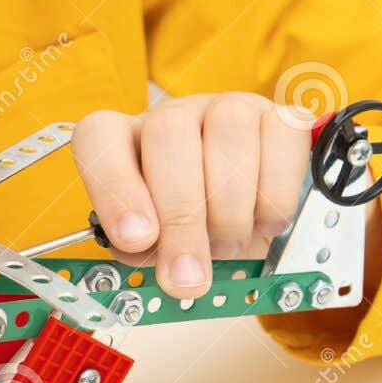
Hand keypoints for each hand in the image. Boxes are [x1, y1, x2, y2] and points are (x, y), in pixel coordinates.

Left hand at [72, 94, 321, 299]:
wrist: (245, 230)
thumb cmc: (187, 236)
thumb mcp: (152, 249)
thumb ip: (142, 250)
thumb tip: (157, 255)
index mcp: (124, 143)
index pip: (99, 135)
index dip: (114, 186)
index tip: (136, 238)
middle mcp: (173, 117)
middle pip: (169, 133)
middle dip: (182, 214)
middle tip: (190, 273)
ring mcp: (228, 109)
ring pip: (229, 132)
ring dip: (230, 208)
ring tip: (228, 245)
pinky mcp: (281, 117)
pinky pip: (283, 139)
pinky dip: (275, 194)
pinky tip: (264, 221)